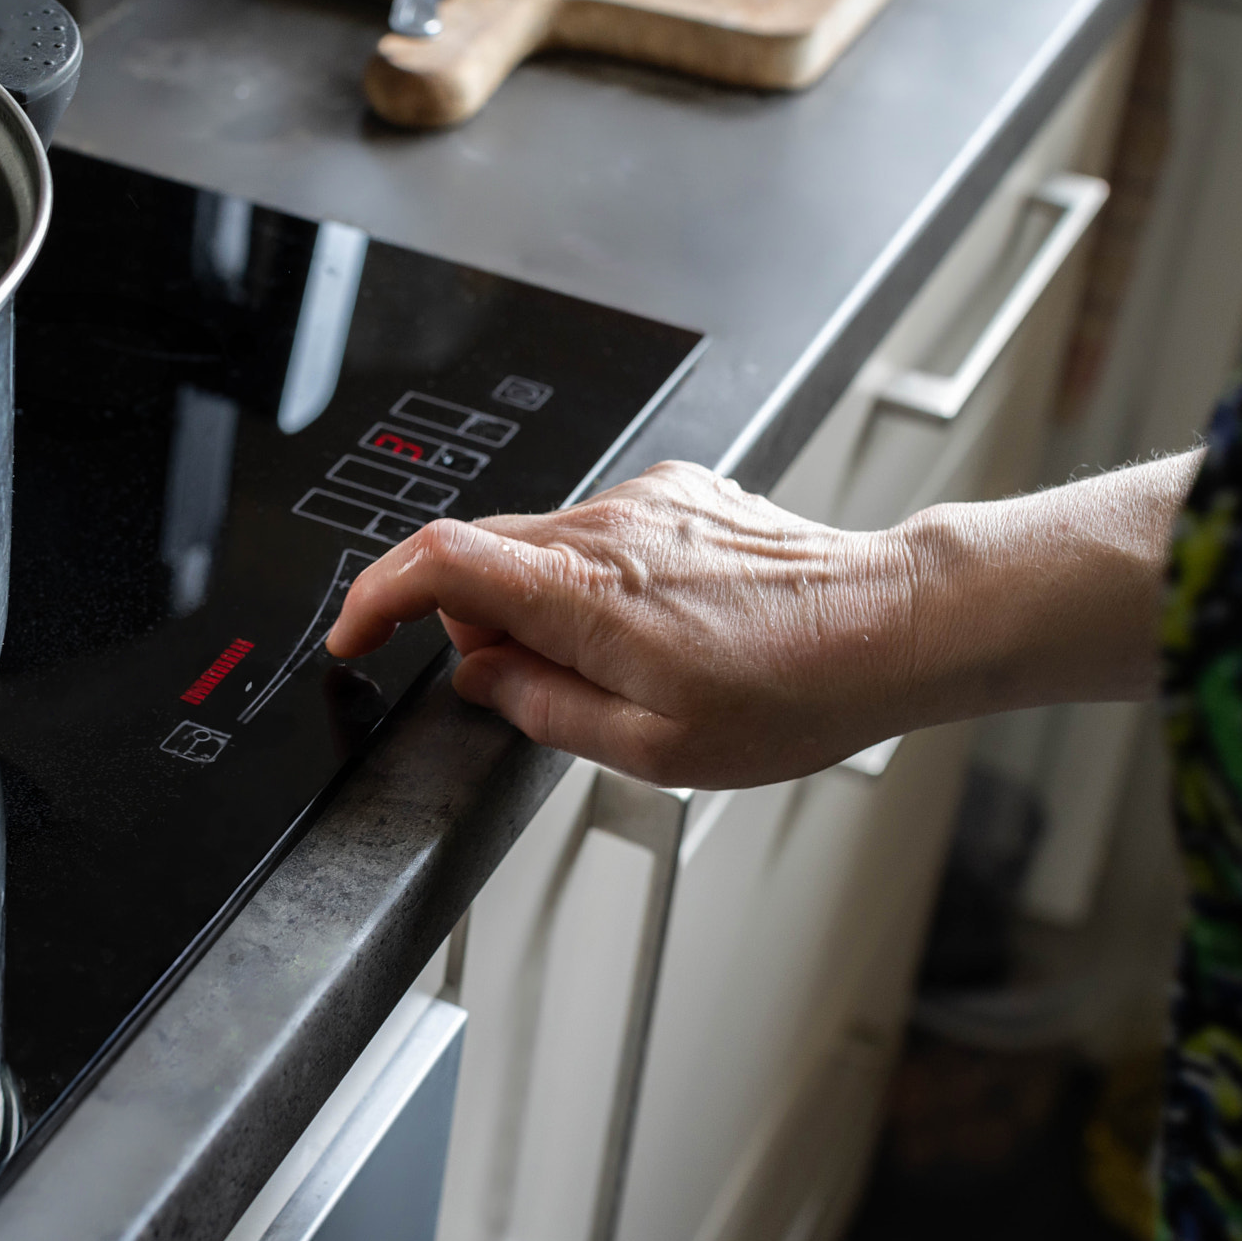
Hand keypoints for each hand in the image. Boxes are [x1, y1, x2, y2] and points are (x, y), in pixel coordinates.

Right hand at [324, 461, 922, 788]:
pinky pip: (592, 530)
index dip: (374, 598)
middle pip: (476, 554)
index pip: (436, 563)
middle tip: (525, 685)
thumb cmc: (792, 691)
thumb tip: (482, 685)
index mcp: (586, 596)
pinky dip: (586, 579)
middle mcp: (604, 528)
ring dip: (536, 605)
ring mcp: (641, 500)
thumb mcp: (654, 750)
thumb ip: (543, 712)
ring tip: (615, 666)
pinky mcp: (674, 490)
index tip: (355, 638)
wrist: (886, 625)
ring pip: (535, 544)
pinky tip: (651, 625)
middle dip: (469, 624)